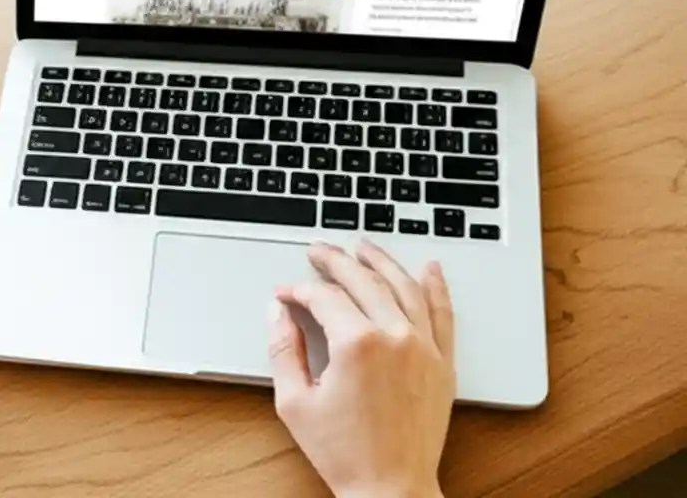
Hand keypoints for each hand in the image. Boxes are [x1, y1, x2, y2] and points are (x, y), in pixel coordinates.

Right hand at [271, 240, 454, 497]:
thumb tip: (278, 313)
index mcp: (357, 344)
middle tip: (319, 251)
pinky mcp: (443, 364)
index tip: (285, 294)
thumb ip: (283, 349)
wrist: (390, 489)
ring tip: (365, 247)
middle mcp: (395, 337)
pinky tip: (431, 269)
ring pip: (405, 287)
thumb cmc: (344, 454)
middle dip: (337, 262)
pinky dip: (437, 287)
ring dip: (383, 262)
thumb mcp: (294, 402)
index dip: (298, 290)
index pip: (324, 297)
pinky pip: (443, 314)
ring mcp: (424, 349)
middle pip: (364, 281)